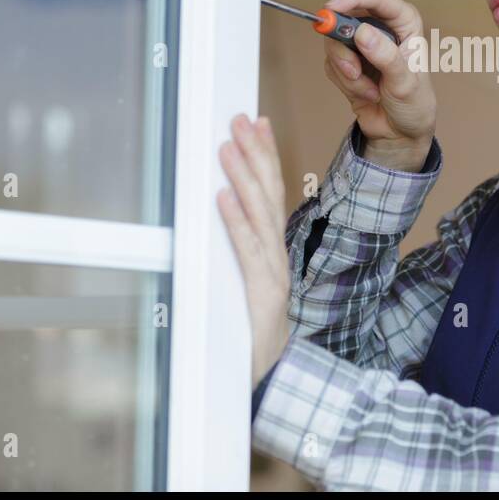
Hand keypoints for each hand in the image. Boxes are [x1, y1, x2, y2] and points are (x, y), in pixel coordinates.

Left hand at [217, 112, 290, 387]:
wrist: (271, 381)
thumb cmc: (252, 337)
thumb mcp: (247, 289)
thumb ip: (241, 256)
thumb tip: (221, 215)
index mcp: (273, 251)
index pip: (271, 193)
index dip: (265, 156)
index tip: (256, 122)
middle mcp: (277, 256)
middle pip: (268, 194)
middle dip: (254, 153)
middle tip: (240, 119)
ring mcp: (272, 274)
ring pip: (259, 215)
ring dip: (243, 177)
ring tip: (229, 146)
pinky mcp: (261, 294)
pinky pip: (247, 251)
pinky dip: (235, 221)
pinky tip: (222, 197)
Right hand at [321, 0, 436, 171]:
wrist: (400, 133)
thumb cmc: (413, 104)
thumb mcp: (404, 82)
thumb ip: (385, 57)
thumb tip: (362, 32)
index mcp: (404, 22)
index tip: (332, 9)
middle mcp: (382, 28)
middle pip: (347, 16)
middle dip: (343, 45)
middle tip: (352, 70)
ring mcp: (362, 44)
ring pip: (335, 43)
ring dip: (347, 71)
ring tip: (369, 90)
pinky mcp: (347, 61)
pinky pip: (331, 63)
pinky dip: (344, 82)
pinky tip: (365, 93)